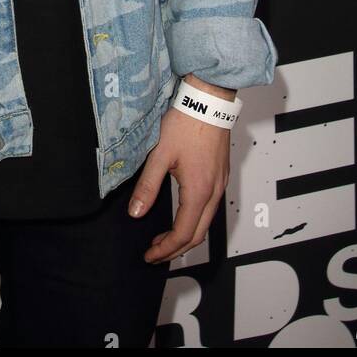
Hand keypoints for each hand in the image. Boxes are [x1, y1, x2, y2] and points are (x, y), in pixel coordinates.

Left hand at [127, 80, 231, 263]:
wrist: (209, 101)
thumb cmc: (185, 124)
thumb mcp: (160, 154)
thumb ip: (148, 186)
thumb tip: (135, 213)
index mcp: (198, 191)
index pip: (183, 233)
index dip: (165, 249)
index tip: (149, 255)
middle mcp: (214, 192)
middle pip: (198, 234)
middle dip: (176, 249)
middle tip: (155, 253)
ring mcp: (220, 185)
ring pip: (206, 223)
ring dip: (186, 236)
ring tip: (165, 239)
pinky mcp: (221, 176)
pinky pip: (210, 209)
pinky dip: (195, 221)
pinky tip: (181, 215)